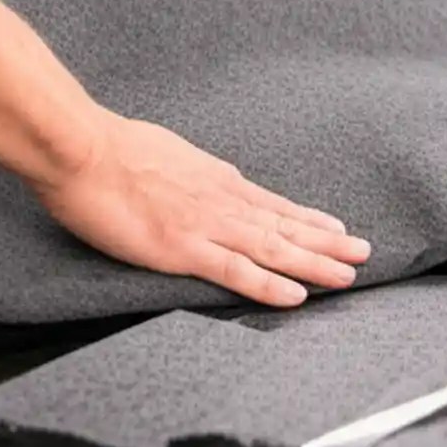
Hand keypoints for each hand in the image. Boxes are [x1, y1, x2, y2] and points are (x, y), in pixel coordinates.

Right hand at [34, 113, 371, 307]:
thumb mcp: (165, 154)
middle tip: (365, 253)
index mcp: (215, 180)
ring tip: (348, 274)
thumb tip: (196, 178)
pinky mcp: (183, 248)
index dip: (307, 220)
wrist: (81, 150)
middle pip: (285, 225)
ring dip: (314, 263)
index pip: (272, 204)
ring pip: (273, 248)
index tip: (336, 229)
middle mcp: (221, 201)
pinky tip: (296, 296)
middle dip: (327, 242)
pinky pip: (236, 270)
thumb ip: (187, 173)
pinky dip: (269, 284)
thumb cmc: (111, 149)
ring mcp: (206, 225)